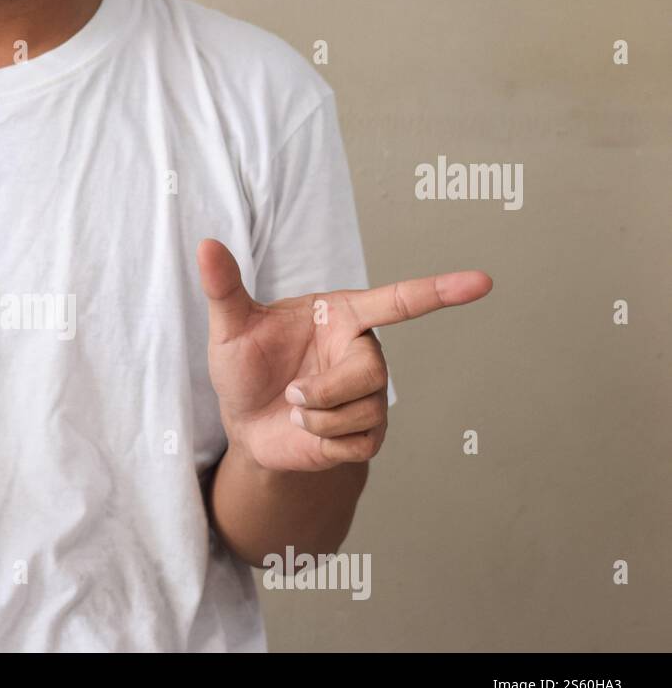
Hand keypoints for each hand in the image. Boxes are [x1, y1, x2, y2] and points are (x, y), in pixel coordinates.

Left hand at [197, 238, 491, 471]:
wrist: (244, 424)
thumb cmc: (244, 367)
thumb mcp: (230, 328)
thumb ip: (224, 287)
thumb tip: (206, 245)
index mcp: (342, 316)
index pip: (398, 301)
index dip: (439, 291)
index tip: (481, 282)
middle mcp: (364, 351)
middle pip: (373, 370)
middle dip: (327, 389)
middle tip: (293, 393)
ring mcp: (370, 394)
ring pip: (364, 408)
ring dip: (317, 417)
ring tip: (295, 409)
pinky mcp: (366, 434)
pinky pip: (359, 441)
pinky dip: (324, 439)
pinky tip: (307, 430)